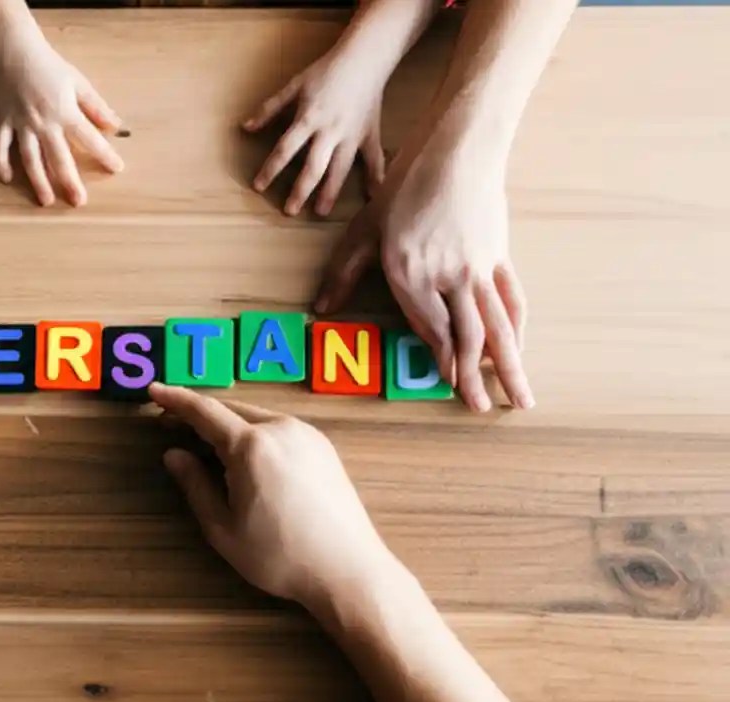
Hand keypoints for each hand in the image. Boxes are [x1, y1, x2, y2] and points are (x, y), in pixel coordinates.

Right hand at [0, 33, 123, 206]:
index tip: (116, 168)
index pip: (89, 138)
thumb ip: (96, 106)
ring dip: (38, 181)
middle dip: (69, 180)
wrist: (15, 51)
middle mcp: (43, 122)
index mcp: (65, 111)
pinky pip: (0, 146)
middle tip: (78, 202)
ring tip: (46, 201)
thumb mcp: (78, 83)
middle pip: (58, 156)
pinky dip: (1, 163)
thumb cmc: (50, 67)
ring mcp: (21, 124)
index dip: (104, 153)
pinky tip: (7, 179)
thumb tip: (115, 125)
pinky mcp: (3, 122)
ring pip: (29, 158)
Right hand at [150, 383, 395, 609]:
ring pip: (255, 417)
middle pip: (230, 409)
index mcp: (251, 446)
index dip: (174, 399)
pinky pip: (277, 428)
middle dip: (197, 414)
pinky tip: (244, 457)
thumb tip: (173, 455)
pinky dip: (252, 432)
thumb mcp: (223, 528)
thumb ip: (195, 485)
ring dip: (226, 424)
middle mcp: (281, 429)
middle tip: (170, 427)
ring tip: (204, 445)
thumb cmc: (280, 556)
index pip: (203, 411)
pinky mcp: (322, 447)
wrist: (348, 570)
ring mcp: (306, 435)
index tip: (153, 390)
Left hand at [244, 48, 386, 216]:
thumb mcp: (294, 85)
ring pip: (340, 169)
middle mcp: (330, 131)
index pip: (284, 150)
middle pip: (312, 167)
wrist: (364, 58)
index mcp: (308, 119)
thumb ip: (270, 108)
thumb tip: (246, 127)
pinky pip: (374, 159)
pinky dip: (376, 177)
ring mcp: (351, 135)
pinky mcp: (370, 134)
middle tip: (289, 211)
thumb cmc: (326, 70)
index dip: (270, 169)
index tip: (258, 186)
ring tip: (321, 212)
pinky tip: (374, 197)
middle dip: (300, 191)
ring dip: (330, 192)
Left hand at [315, 122, 532, 411]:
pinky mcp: (499, 255)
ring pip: (499, 327)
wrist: (456, 150)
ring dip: (510, 365)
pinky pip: (511, 300)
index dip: (442, 364)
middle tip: (483, 409)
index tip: (449, 390)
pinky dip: (517, 328)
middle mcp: (449, 277)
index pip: (430, 330)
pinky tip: (519, 347)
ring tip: (521, 396)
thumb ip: (343, 273)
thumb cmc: (404, 187)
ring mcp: (479, 268)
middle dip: (476, 378)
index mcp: (412, 275)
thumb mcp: (363, 230)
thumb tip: (320, 308)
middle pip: (469, 338)